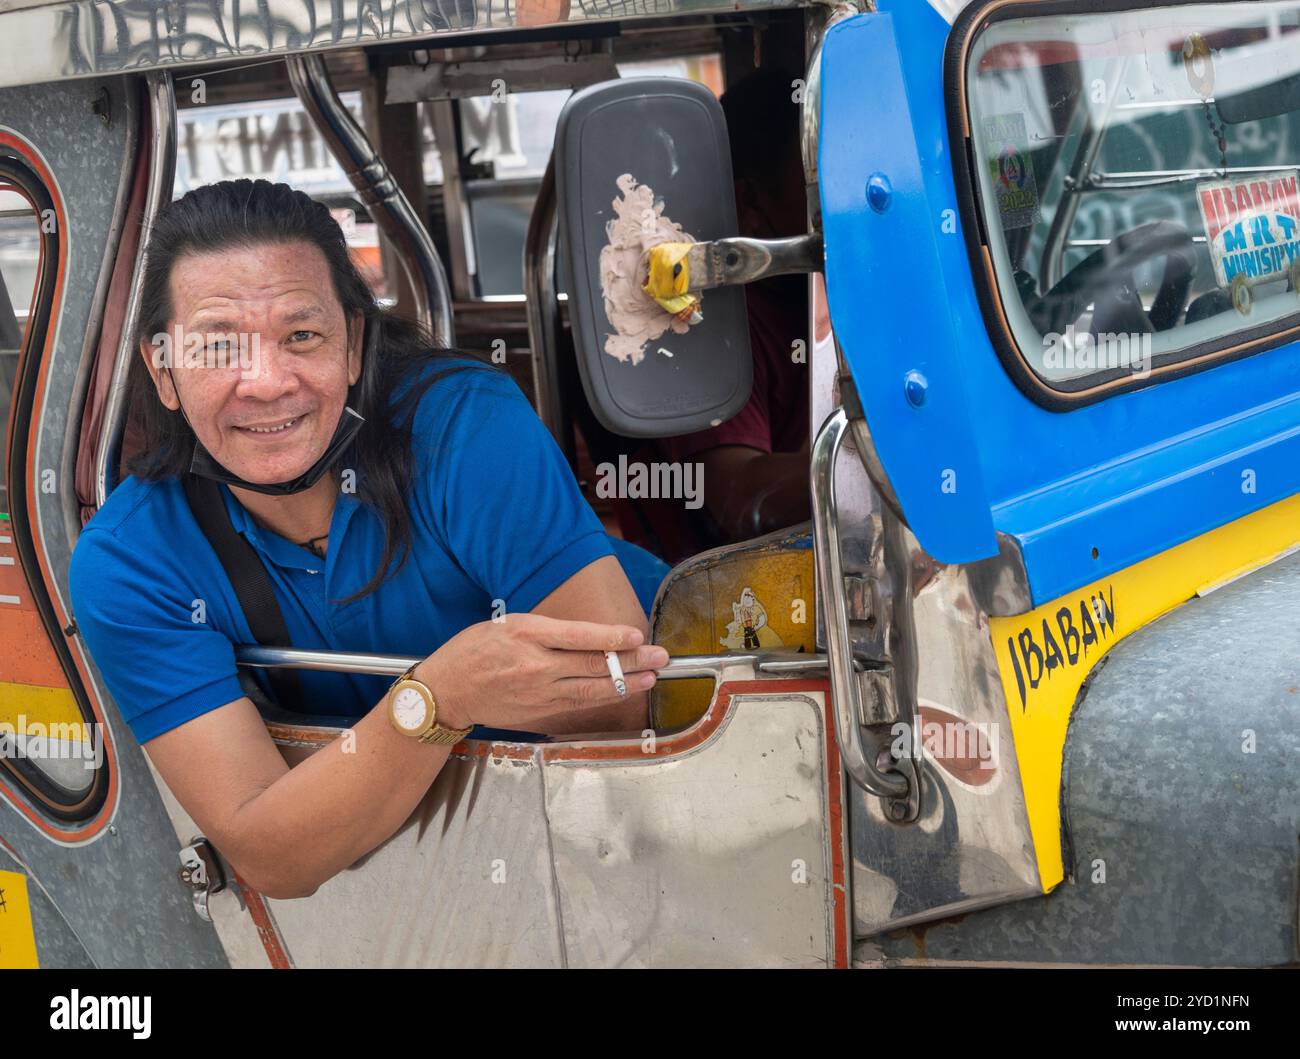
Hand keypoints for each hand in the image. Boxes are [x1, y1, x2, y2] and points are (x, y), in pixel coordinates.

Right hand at [415, 613, 667, 731]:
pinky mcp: (539, 713)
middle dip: (632, 661)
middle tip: (662, 657)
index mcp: (527, 635)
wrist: (447, 691)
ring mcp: (539, 693)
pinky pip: (578, 704)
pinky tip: (623, 692)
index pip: (579, 637)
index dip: (612, 638)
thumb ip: (548, 631)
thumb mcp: (508, 624)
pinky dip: (604, 697)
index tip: (637, 636)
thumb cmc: (475, 650)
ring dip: (626, 683)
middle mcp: (536, 665)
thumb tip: (591, 636)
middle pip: (593, 665)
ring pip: (591, 689)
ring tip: (652, 677)